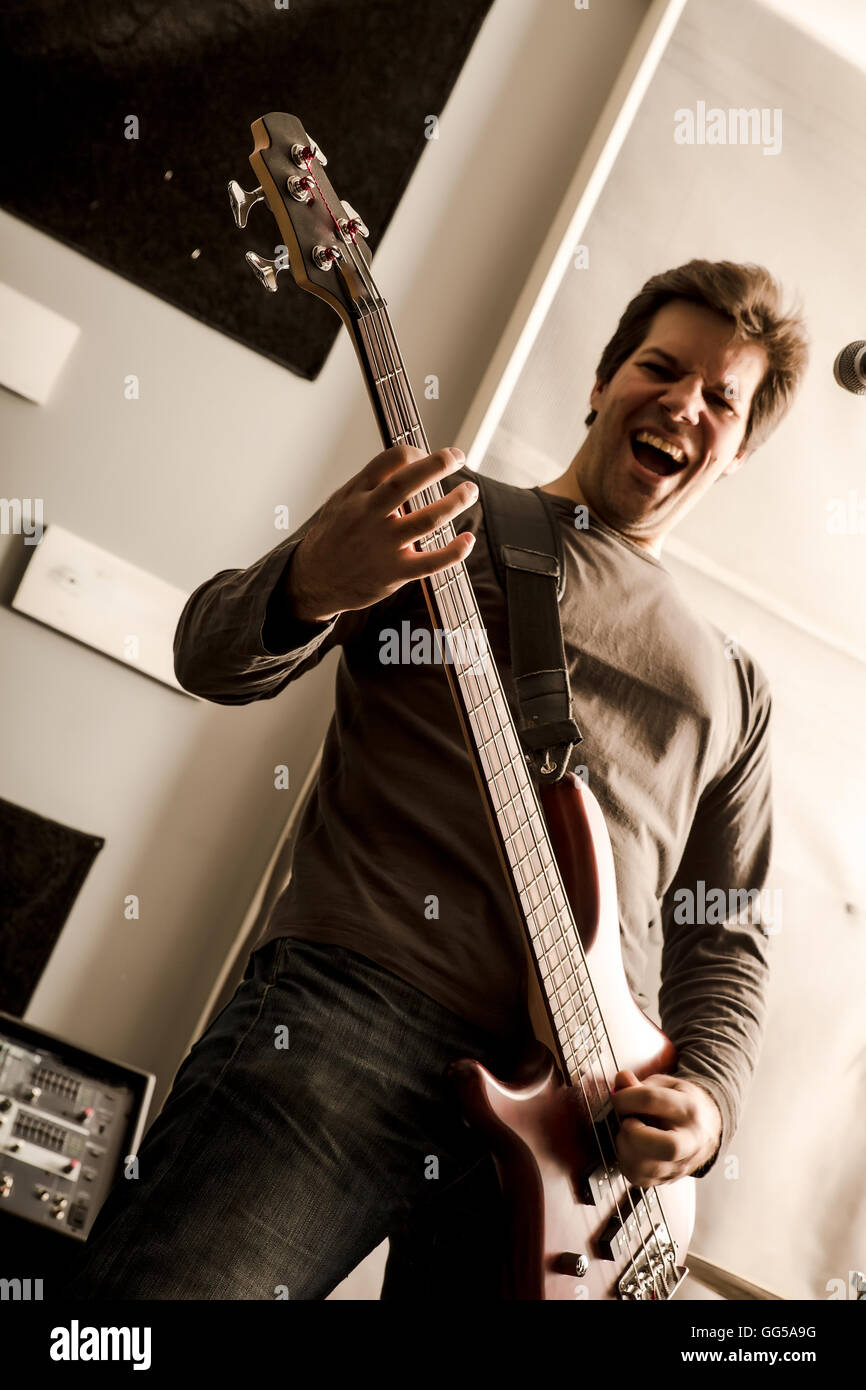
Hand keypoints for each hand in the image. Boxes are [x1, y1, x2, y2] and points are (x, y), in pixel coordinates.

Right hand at [286, 445, 478, 621]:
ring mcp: (382, 546)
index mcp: (356, 495)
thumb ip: (370, 483)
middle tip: (459, 456)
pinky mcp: (394, 573)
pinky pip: (432, 561)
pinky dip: (455, 551)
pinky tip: (468, 539)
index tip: (429, 455)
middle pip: (407, 483)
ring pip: (427, 520)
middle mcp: (368, 517)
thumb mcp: (340, 502)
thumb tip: (407, 461)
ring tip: (469, 492)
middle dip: (438, 465)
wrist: (313, 581)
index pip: (389, 461)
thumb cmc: (332, 537)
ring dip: (454, 503)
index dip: (415, 452)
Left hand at [610, 1068, 721, 1185]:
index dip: (626, 1097)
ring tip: (627, 1134)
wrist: (707, 1127)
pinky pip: (640, 1178)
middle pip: (667, 1147)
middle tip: (627, 1123)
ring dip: (626, 1148)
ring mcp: (682, 1164)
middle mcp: (690, 1141)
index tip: (618, 1097)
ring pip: (650, 1168)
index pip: (653, 1101)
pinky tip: (630, 1148)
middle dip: (635, 1133)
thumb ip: (641, 1084)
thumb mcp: (666, 1085)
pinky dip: (626, 1162)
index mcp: (689, 1109)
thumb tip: (621, 1080)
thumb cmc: (683, 1103)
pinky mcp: (669, 1179)